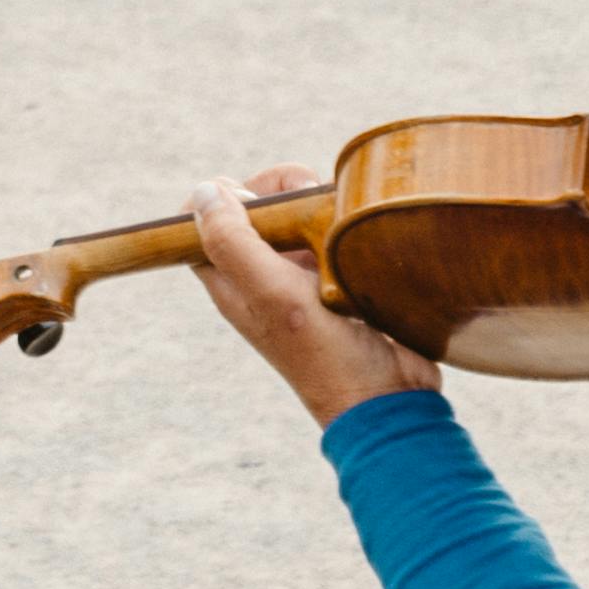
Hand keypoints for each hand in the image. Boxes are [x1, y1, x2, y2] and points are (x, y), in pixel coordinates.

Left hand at [187, 167, 435, 425]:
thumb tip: (204, 190)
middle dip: (277, 192)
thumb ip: (233, 242)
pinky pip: (330, 235)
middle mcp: (260, 279)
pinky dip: (341, 224)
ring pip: (293, 218)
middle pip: (251, 212)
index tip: (253, 196)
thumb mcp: (273, 293)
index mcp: (233, 283)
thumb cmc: (326, 353)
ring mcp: (299, 281)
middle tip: (305, 199)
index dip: (217, 198)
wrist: (388, 397)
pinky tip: (355, 232)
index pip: (200, 226)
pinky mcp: (337, 282)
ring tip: (335, 221)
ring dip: (314, 206)